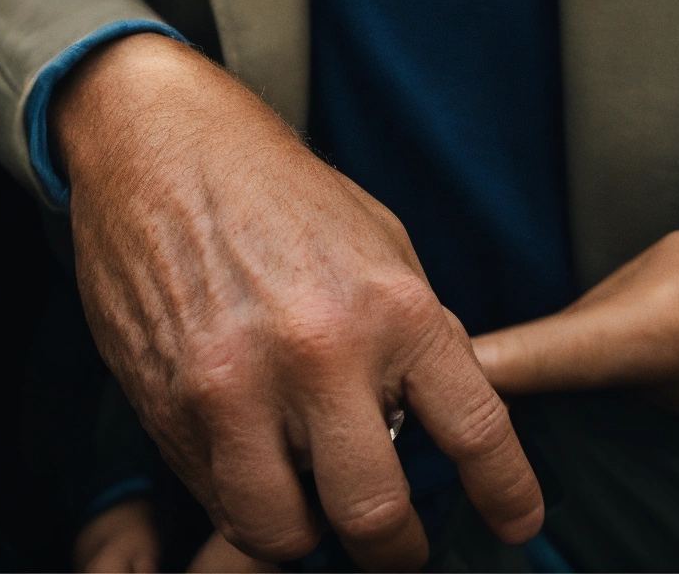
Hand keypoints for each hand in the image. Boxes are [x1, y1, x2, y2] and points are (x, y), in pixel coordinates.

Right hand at [54, 35, 543, 569]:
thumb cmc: (278, 191)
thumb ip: (416, 336)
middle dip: (395, 551)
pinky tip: (253, 450)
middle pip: (375, 516)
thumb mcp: (378, 243)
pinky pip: (218, 496)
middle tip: (399, 547)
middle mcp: (318, 355)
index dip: (506, 494)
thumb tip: (442, 425)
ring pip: (284, 533)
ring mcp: (236, 390)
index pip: (474, 430)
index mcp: (391, 307)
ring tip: (315, 501)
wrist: (162, 145)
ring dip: (307, 533)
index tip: (516, 524)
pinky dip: (244, 493)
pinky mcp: (170, 409)